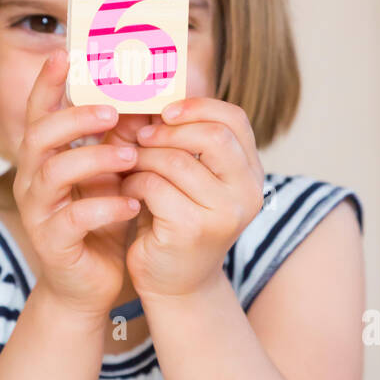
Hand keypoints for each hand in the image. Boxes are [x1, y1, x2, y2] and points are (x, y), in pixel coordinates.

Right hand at [12, 49, 141, 318]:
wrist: (88, 285)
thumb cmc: (101, 222)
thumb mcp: (111, 175)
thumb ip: (118, 141)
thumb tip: (145, 100)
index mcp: (45, 157)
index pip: (39, 112)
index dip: (47, 83)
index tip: (64, 53)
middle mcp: (33, 179)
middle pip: (39, 136)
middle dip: (75, 119)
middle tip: (112, 111)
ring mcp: (39, 211)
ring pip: (55, 174)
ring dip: (95, 160)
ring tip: (131, 157)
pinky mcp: (52, 243)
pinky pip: (74, 219)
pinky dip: (105, 207)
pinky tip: (131, 203)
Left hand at [118, 97, 264, 299]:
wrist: (175, 284)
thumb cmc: (175, 219)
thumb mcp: (184, 175)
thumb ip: (175, 138)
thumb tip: (138, 96)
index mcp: (250, 171)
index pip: (234, 119)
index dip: (198, 106)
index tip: (165, 111)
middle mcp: (248, 192)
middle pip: (212, 135)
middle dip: (167, 131)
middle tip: (139, 138)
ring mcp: (225, 213)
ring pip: (176, 160)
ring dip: (143, 157)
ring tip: (129, 165)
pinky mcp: (194, 230)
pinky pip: (155, 186)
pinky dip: (134, 182)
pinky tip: (129, 191)